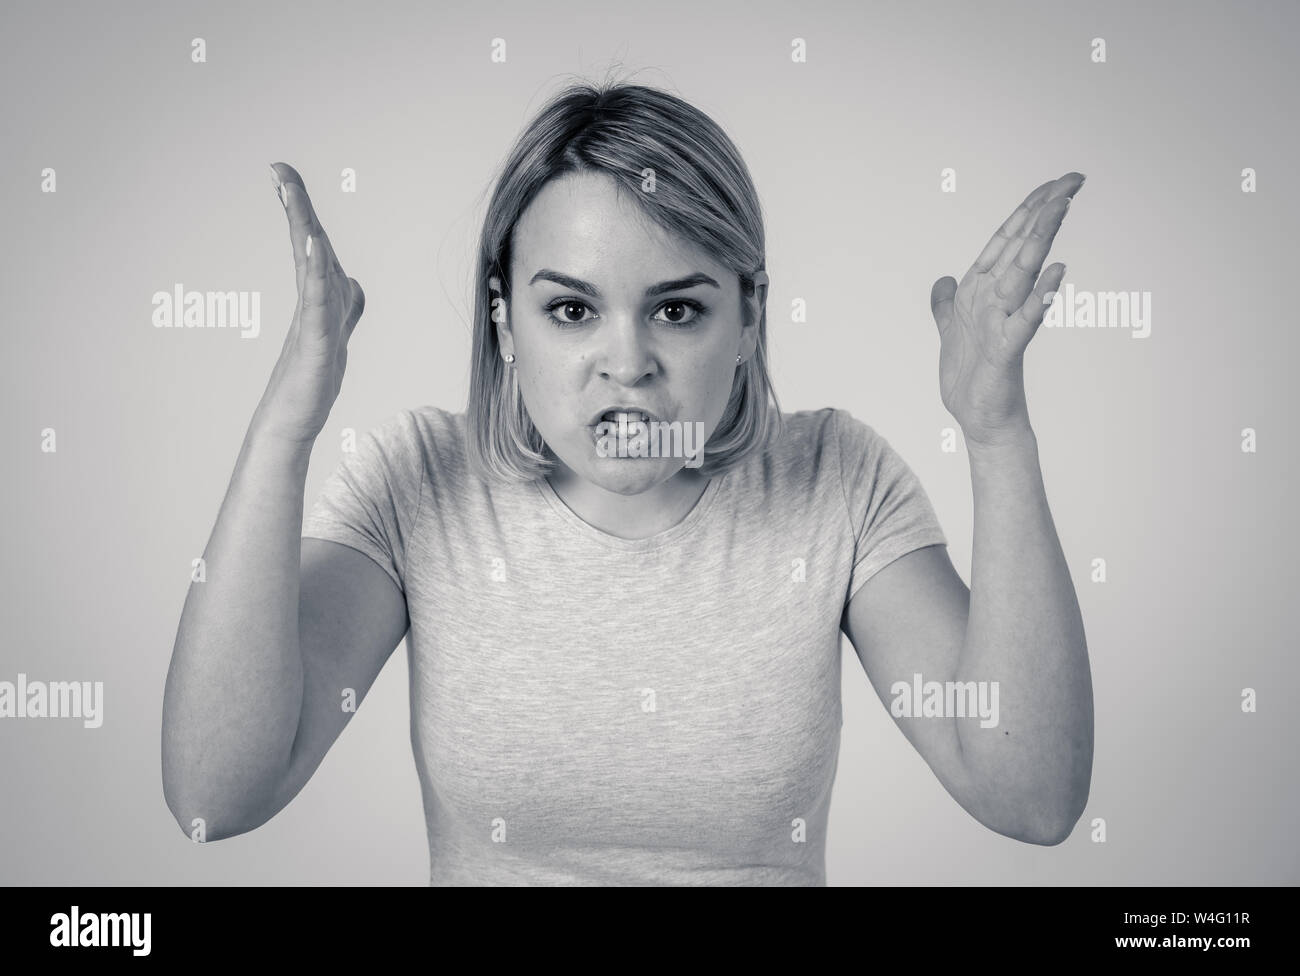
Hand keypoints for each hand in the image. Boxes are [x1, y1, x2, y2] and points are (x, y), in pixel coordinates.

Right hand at [255, 163, 365, 444]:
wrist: (292, 421)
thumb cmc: (309, 381)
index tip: (283, 174)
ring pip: (310, 267)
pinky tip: (312, 247)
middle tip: (278, 169)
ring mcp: (311, 322)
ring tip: (291, 193)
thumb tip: (350, 283)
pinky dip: (316, 272)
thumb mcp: (335, 335)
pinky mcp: (315, 344)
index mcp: (318, 297)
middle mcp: (312, 303)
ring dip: (303, 227)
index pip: (311, 244)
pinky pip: (317, 303)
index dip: (300, 208)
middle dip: (296, 204)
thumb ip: (343, 306)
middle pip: (307, 244)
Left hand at [929, 172, 1083, 447]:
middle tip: (1075, 180)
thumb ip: (945, 303)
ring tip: (1061, 207)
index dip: (1028, 209)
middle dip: (1045, 212)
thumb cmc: (971, 376)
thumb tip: (942, 280)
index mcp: (984, 289)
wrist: (977, 418)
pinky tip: (1056, 271)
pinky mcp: (1007, 348)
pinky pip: (1026, 318)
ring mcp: (1006, 321)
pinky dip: (1040, 295)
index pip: (1009, 239)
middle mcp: (1000, 299)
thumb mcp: (949, 329)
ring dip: (1041, 240)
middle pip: (1024, 246)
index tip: (1055, 182)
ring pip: (1025, 272)